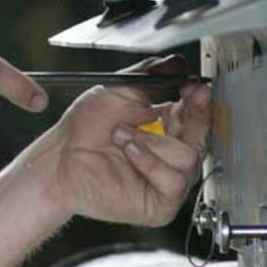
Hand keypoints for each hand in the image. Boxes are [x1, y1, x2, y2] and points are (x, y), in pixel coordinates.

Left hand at [29, 60, 210, 227]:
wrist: (62, 156)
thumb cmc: (85, 128)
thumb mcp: (120, 90)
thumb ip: (152, 74)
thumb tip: (179, 63)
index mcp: (167, 125)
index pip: (199, 114)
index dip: (201, 101)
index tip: (194, 88)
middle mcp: (171, 152)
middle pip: (204, 136)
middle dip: (191, 119)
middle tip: (166, 108)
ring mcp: (168, 178)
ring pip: (189, 158)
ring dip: (153, 142)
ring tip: (123, 138)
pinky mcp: (160, 203)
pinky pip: (175, 182)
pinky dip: (151, 164)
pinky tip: (130, 156)